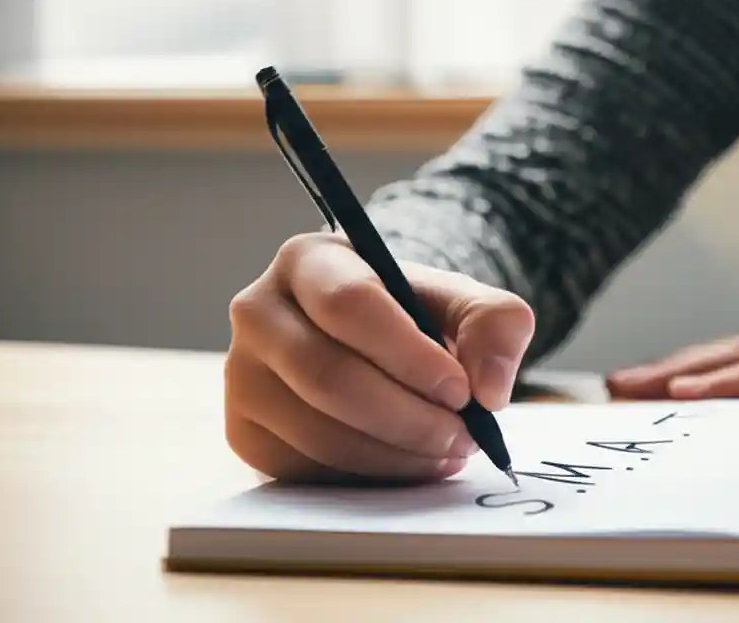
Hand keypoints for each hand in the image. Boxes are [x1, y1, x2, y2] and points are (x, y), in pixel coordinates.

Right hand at [224, 232, 534, 483]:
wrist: (372, 346)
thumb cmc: (415, 317)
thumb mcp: (465, 302)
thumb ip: (496, 324)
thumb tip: (487, 389)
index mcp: (309, 261)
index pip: (350, 305)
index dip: (409, 355)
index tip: (461, 391)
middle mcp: (258, 312)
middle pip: (329, 377)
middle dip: (409, 417)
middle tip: (464, 436)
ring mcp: (242, 376)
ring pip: (319, 432)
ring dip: (397, 454)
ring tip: (447, 450)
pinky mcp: (246, 432)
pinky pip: (308, 469)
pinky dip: (370, 476)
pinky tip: (408, 462)